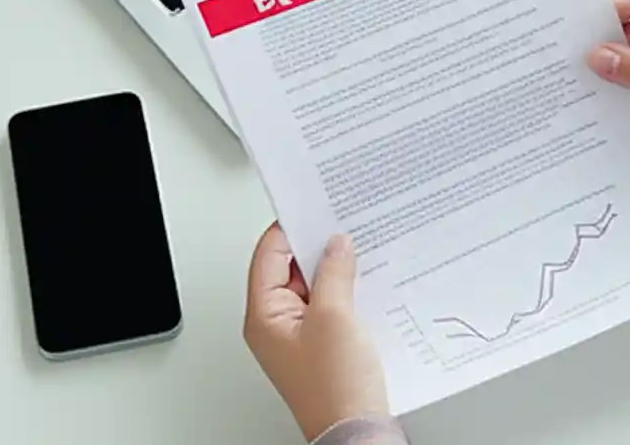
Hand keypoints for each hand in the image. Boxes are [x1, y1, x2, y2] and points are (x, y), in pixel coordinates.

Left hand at [244, 224, 388, 440]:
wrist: (356, 429)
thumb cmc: (335, 388)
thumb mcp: (335, 315)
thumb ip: (333, 272)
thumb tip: (335, 244)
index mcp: (263, 315)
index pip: (269, 255)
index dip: (291, 228)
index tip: (315, 207)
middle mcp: (276, 324)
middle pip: (290, 268)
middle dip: (317, 246)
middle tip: (343, 225)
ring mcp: (300, 335)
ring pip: (314, 286)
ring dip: (335, 269)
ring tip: (359, 253)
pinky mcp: (323, 344)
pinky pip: (330, 305)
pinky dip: (346, 290)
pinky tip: (366, 283)